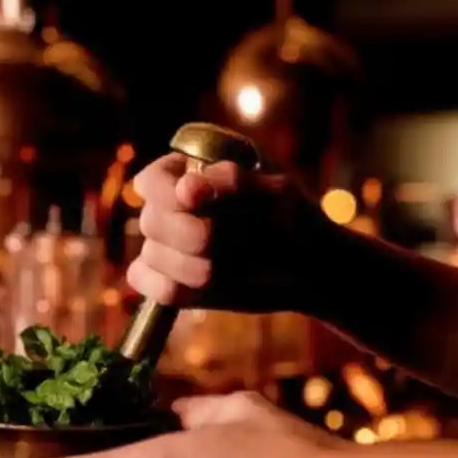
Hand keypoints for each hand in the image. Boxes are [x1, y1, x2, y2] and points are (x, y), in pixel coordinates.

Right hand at [127, 152, 329, 312]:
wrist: (308, 266)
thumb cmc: (294, 218)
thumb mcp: (276, 193)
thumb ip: (233, 183)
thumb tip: (186, 189)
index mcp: (188, 171)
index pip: (153, 180)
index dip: (167, 193)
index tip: (195, 199)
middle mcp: (168, 207)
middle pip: (152, 220)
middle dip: (193, 235)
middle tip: (240, 241)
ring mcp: (164, 244)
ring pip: (153, 256)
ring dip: (195, 266)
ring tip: (239, 266)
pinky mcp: (167, 278)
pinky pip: (149, 284)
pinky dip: (174, 287)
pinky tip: (207, 286)